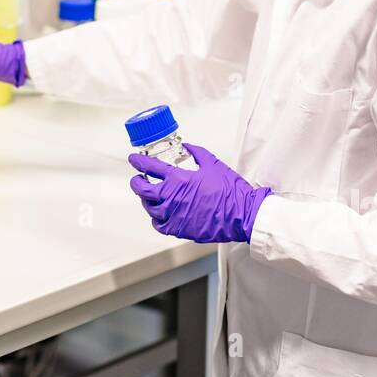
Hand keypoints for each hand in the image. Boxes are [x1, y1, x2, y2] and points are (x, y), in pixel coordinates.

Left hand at [128, 143, 271, 243]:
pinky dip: (156, 218)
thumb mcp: (213, 164)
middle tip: (137, 179)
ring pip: (149, 208)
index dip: (139, 162)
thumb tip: (187, 147)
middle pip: (142, 190)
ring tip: (148, 195)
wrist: (241, 214)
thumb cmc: (230, 191)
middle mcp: (172, 198)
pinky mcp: (180, 229)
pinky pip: (159, 225)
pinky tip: (159, 213)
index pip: (151, 167)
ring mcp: (174, 215)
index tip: (134, 159)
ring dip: (146, 200)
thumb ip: (196, 153)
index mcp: (179, 179)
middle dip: (137, 182)